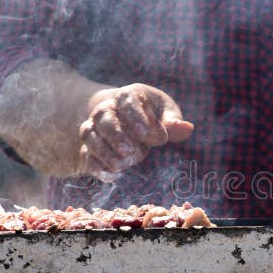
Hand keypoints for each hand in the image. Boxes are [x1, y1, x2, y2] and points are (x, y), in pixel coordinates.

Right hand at [79, 83, 193, 174]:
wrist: (128, 118)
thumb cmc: (154, 114)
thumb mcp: (166, 113)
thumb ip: (173, 122)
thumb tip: (187, 128)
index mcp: (129, 96)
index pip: (126, 100)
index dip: (134, 115)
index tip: (144, 132)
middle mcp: (107, 109)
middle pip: (103, 117)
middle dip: (116, 135)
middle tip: (130, 152)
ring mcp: (96, 128)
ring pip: (89, 134)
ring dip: (103, 151)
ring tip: (120, 165)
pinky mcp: (90, 147)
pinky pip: (85, 154)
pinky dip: (95, 165)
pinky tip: (110, 176)